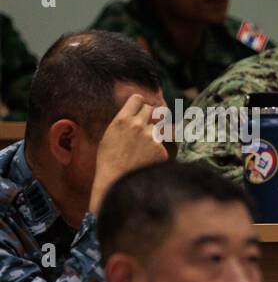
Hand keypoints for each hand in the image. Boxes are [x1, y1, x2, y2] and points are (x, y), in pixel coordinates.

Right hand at [88, 94, 169, 212]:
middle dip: (152, 116)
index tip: (142, 109)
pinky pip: (164, 146)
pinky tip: (149, 160)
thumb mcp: (109, 136)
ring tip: (150, 143)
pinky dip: (159, 152)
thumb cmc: (109, 160)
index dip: (141, 104)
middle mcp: (138, 125)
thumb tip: (134, 116)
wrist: (116, 181)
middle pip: (152, 110)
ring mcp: (151, 138)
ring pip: (162, 128)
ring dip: (158, 133)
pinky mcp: (161, 151)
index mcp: (122, 120)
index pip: (138, 99)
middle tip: (148, 126)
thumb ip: (123, 123)